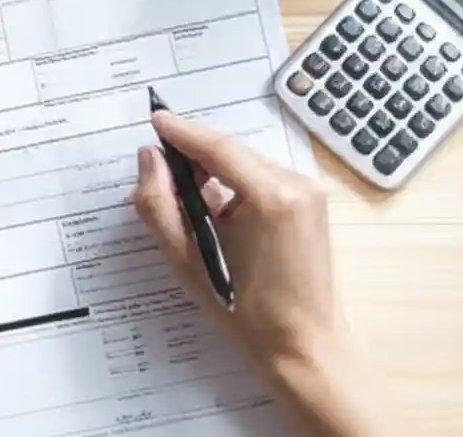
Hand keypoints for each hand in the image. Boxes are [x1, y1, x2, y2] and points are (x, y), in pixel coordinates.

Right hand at [132, 111, 405, 435]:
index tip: (155, 119)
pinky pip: (264, 179)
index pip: (217, 147)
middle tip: (161, 171)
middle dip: (195, 155)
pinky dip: (237, 185)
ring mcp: (310, 192)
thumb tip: (149, 159)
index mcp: (270, 196)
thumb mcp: (186, 258)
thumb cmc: (245, 310)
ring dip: (216, 171)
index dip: (182, 131)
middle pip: (232, 153)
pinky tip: (219, 211)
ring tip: (188, 200)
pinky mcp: (313, 203)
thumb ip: (158, 203)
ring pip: (247, 164)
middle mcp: (297, 184)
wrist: (303, 344)